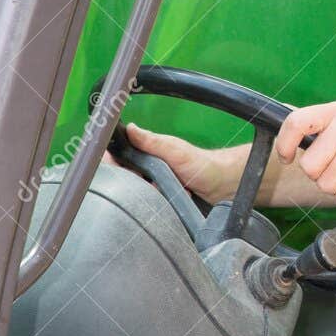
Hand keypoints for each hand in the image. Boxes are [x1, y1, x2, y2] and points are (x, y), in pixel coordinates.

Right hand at [112, 122, 235, 204]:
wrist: (224, 188)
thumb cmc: (203, 165)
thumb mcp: (176, 151)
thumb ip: (153, 141)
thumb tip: (130, 128)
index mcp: (147, 154)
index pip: (118, 157)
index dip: (111, 163)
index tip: (111, 167)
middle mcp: (147, 170)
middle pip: (123, 178)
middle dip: (132, 183)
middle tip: (150, 183)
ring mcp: (153, 187)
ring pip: (134, 195)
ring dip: (147, 196)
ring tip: (166, 192)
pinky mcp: (160, 203)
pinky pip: (148, 208)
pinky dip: (156, 206)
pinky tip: (169, 202)